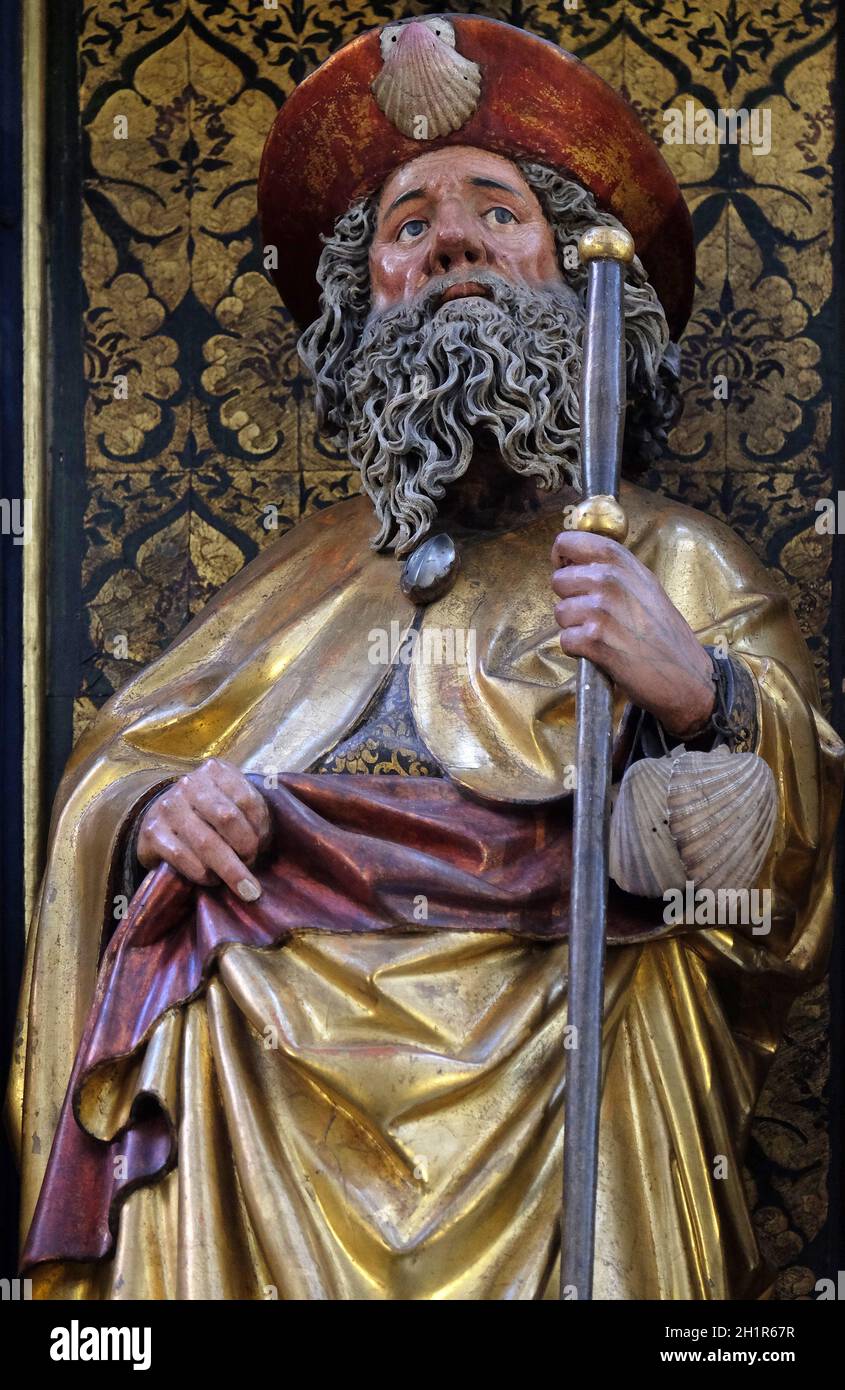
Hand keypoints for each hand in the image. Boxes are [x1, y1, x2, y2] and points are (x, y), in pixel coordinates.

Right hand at [137, 758, 272, 900]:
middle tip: (256, 870)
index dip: (260, 828)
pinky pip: (182, 857)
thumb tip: (264, 844)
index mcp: (215, 771)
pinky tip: (212, 879)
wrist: (162, 819)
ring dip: (228, 869)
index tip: (264, 846)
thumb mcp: (233, 801)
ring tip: (241, 885)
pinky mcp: (152, 831)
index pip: (247, 799)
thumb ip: (252, 813)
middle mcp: (189, 784)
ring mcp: (168, 806)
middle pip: (227, 819)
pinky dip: (202, 874)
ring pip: (205, 842)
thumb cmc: (209, 814)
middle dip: (246, 850)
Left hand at [551, 530, 715, 739]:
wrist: (686, 675)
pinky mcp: (594, 640)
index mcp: (622, 563)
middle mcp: (610, 580)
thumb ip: (614, 570)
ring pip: (560, 612)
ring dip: (574, 628)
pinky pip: (565, 640)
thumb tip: (577, 564)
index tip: (567, 571)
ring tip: (602, 636)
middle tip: (595, 616)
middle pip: (558, 581)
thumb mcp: (647, 586)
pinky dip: (578, 650)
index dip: (561, 557)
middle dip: (570, 600)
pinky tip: (601, 652)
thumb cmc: (666, 634)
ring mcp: (601, 609)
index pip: (569, 542)